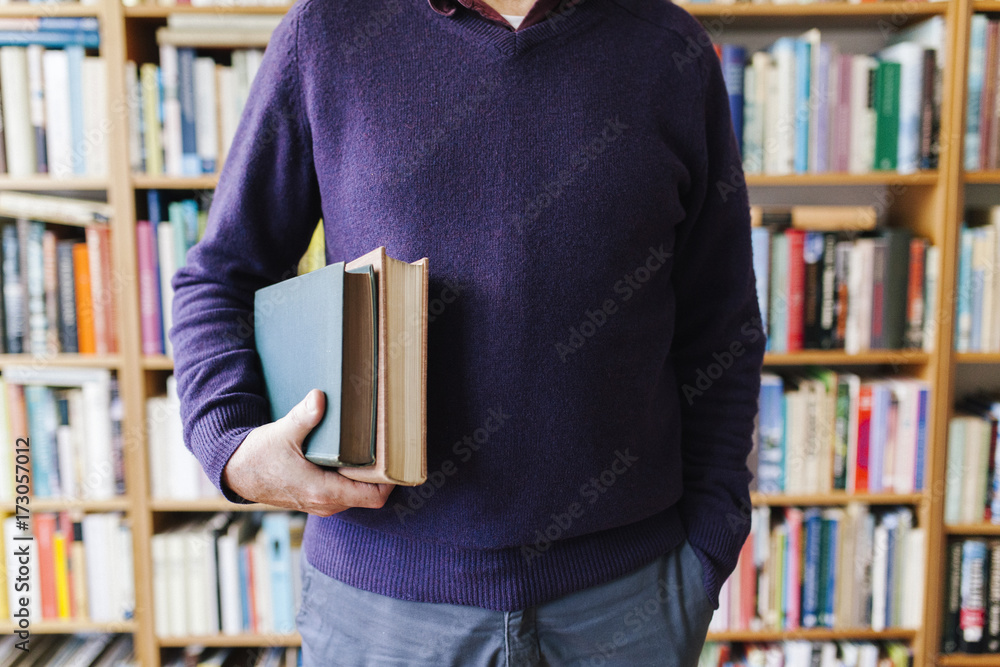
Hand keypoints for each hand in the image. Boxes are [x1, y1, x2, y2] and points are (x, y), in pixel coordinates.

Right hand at [222, 389, 393, 515]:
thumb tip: (319, 398)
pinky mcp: (315, 500)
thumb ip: (304, 417)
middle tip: (389, 449)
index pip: (373, 497)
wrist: (236, 473)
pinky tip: (352, 459)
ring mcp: (321, 505)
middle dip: (381, 476)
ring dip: (365, 478)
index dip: (391, 481)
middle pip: (369, 496)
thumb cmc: (259, 456)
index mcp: (323, 491)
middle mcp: (325, 504)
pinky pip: (344, 494)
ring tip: (373, 452)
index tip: (398, 460)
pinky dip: (352, 480)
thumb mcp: (283, 432)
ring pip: (356, 496)